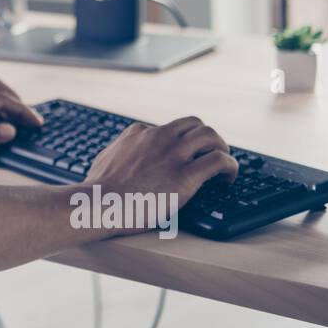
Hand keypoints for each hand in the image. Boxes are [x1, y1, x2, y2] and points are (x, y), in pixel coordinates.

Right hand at [83, 116, 238, 234]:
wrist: (99, 203)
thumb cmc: (97, 190)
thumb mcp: (104, 158)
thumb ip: (119, 151)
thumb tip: (119, 156)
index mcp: (139, 133)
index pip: (169, 128)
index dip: (181, 142)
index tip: (186, 155)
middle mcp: (159, 137)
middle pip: (195, 124)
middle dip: (207, 138)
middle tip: (212, 154)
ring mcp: (173, 154)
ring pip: (211, 136)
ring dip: (222, 148)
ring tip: (224, 166)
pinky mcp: (186, 175)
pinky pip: (219, 160)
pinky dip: (230, 166)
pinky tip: (228, 178)